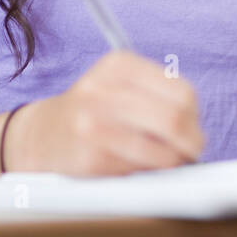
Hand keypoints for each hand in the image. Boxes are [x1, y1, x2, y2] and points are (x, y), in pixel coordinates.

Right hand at [2, 49, 204, 175]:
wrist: (40, 135)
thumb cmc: (91, 111)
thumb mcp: (118, 85)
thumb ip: (157, 96)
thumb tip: (196, 129)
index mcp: (119, 65)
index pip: (181, 91)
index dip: (194, 116)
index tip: (193, 129)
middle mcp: (105, 89)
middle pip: (173, 118)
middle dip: (191, 141)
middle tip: (191, 152)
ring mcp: (94, 123)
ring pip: (161, 149)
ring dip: (174, 161)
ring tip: (170, 161)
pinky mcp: (90, 157)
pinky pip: (139, 169)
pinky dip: (150, 172)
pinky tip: (142, 167)